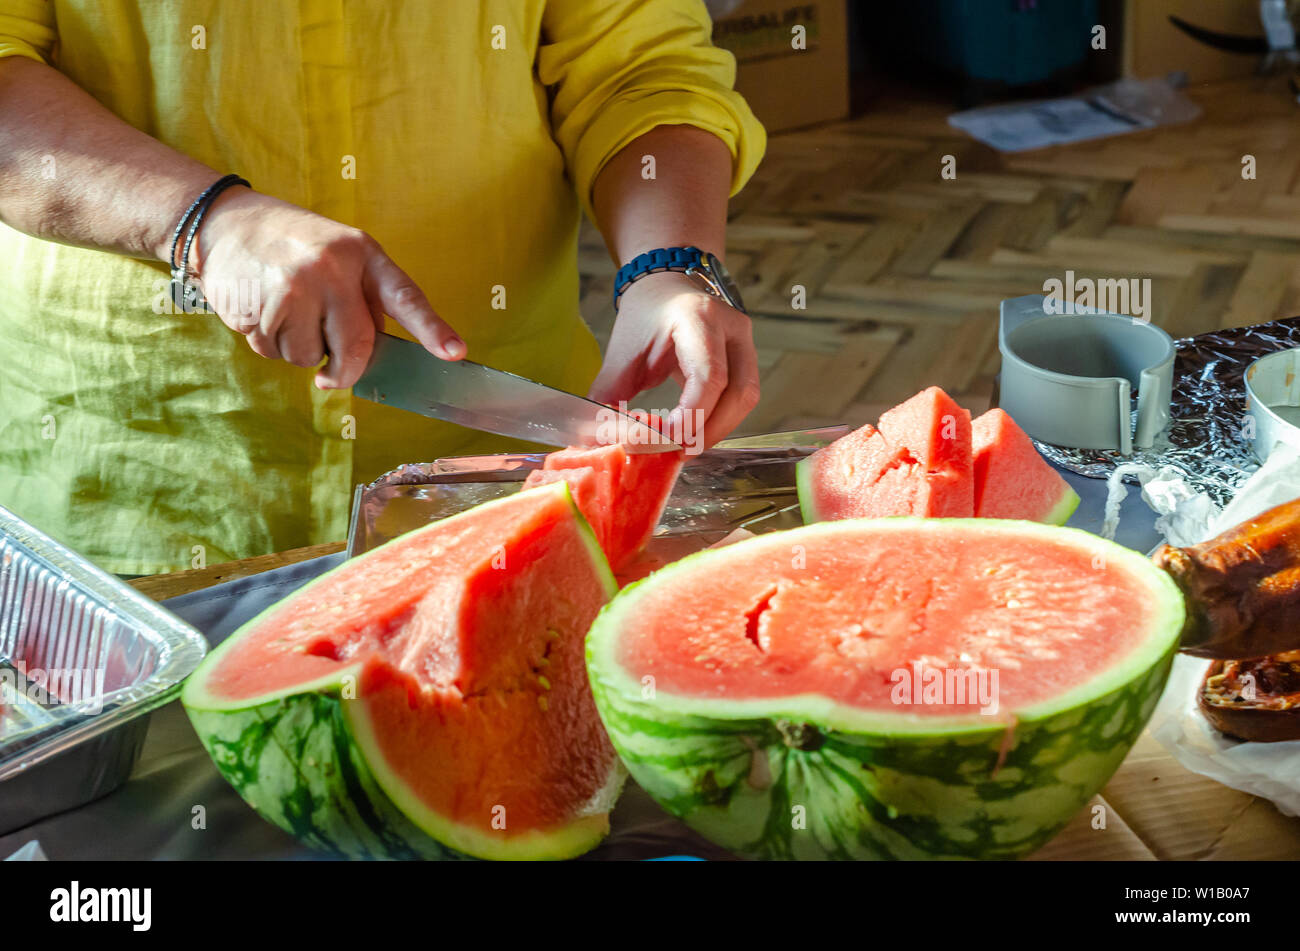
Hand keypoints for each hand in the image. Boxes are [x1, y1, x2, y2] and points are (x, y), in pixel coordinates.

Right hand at [191, 189, 463, 388]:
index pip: (405, 297)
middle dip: (346, 371)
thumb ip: (362, 299)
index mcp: (363, 254)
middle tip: (333, 377)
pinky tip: (263, 314)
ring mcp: (296, 287)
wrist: (225, 224)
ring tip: (286, 315)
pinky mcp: (262, 306)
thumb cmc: (294, 247)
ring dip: (299, 352)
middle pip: (357, 346)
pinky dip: (269, 346)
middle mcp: (333, 268)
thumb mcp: (339, 256)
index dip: (431, 329)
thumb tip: (373, 357)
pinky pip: (275, 353)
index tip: (454, 353)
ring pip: (311, 357)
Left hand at [588, 271, 759, 446]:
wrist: (665, 286)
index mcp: (698, 319)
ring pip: (746, 398)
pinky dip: (721, 419)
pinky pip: (743, 395)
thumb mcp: (622, 353)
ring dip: (719, 428)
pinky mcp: (747, 355)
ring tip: (687, 445)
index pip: (709, 376)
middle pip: (738, 392)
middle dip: (710, 430)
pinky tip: (697, 431)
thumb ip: (608, 396)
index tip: (670, 440)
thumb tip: (593, 439)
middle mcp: (731, 327)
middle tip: (680, 452)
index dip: (693, 415)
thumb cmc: (644, 317)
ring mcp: (744, 340)